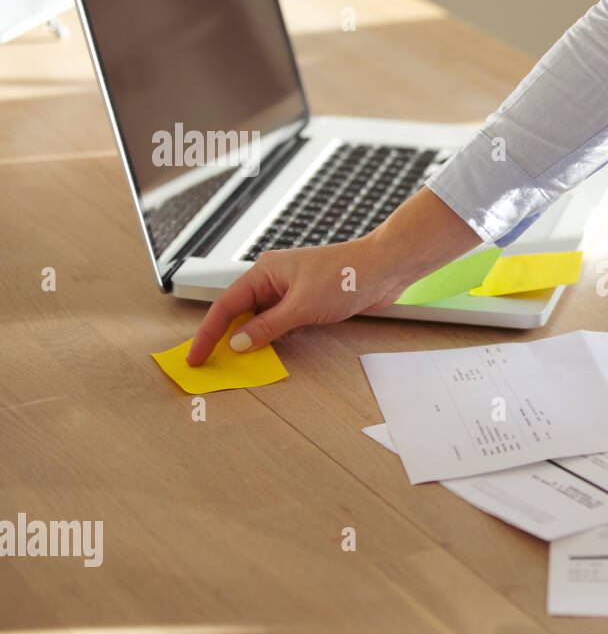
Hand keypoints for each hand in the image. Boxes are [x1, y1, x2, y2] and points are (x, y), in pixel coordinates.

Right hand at [186, 189, 480, 364]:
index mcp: (264, 273)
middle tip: (213, 365)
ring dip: (254, 339)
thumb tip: (239, 343)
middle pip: (240, 313)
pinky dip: (275, 337)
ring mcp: (291, 291)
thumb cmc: (345, 276)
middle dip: (227, 338)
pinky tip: (272, 351)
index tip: (195, 357)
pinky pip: (283, 322)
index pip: (226, 306)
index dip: (208, 333)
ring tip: (240, 363)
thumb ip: (268, 327)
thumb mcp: (301, 307)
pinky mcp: (309, 301)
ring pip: (262, 319)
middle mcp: (273, 280)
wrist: (385, 268)